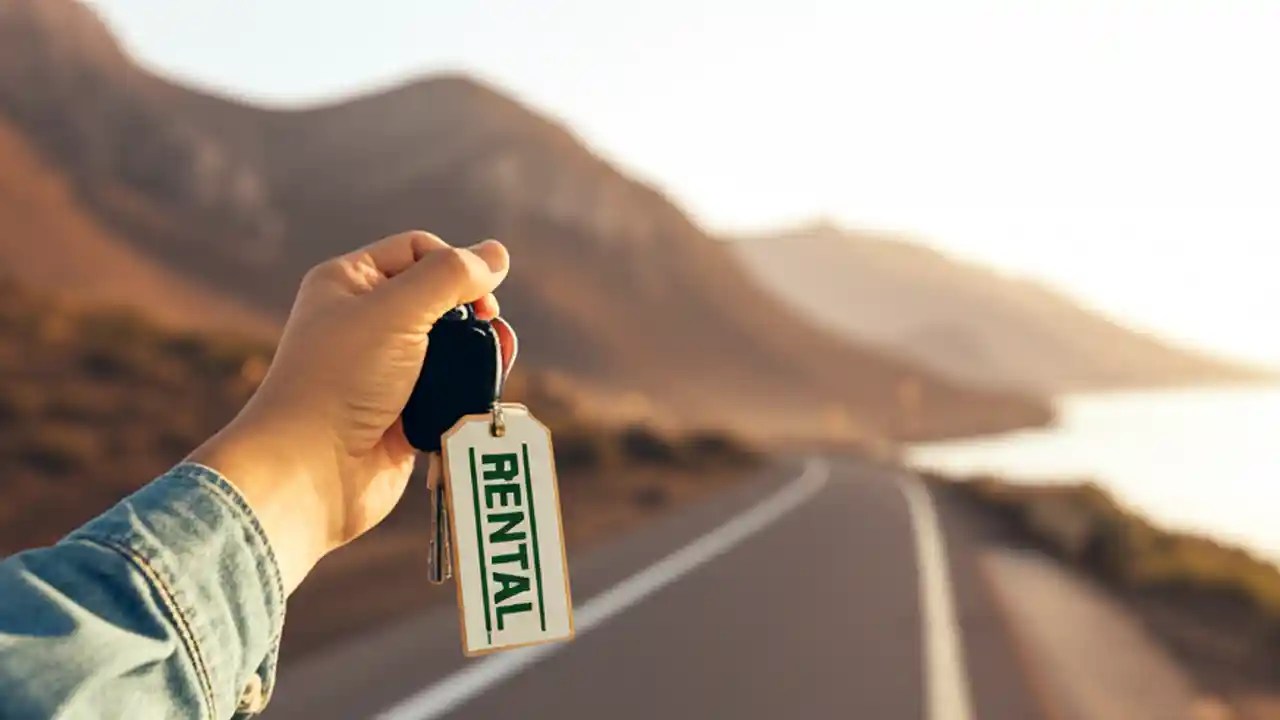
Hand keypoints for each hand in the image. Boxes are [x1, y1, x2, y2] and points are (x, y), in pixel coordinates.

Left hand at [190, 231, 510, 593]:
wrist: (312, 473)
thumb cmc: (339, 383)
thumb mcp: (395, 311)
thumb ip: (451, 275)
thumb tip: (498, 253)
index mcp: (350, 283)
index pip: (419, 250)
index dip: (456, 264)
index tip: (479, 299)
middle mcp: (365, 322)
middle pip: (442, 299)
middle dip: (474, 313)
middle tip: (490, 331)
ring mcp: (387, 371)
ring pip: (453, 348)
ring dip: (478, 354)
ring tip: (496, 364)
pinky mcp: (406, 413)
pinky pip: (451, 392)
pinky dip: (468, 393)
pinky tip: (480, 398)